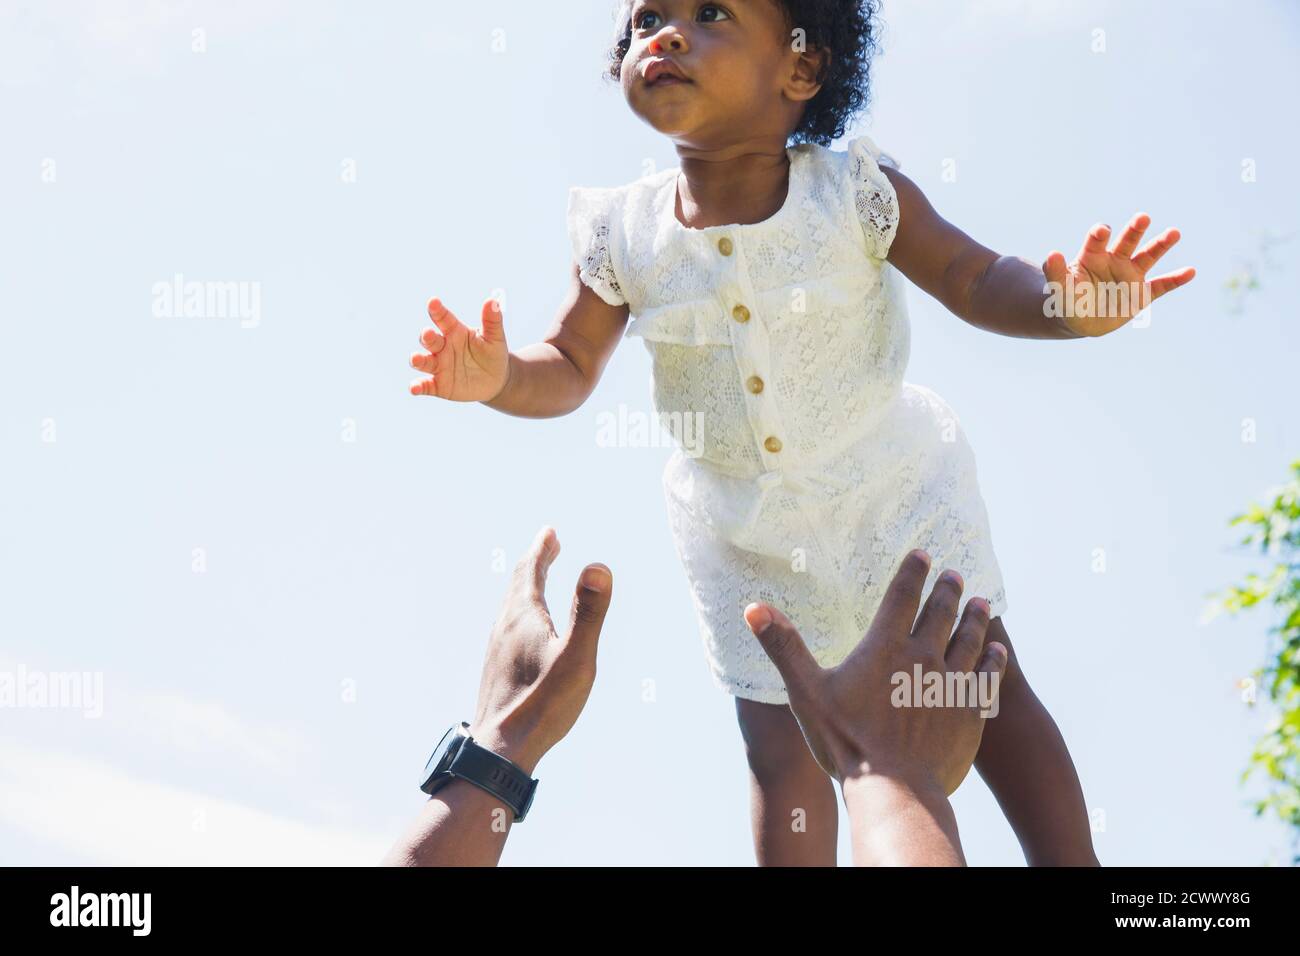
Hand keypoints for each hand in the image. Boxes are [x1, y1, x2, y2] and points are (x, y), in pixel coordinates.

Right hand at [409, 297, 510, 401]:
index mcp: (455, 331)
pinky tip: (414, 388)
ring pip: (423, 361)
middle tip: (428, 334)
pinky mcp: (439, 385)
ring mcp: (439, 366)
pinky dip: (417, 387)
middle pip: (429, 339)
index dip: (437, 310)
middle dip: (426, 336)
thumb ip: (492, 320)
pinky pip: (425, 385)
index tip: (433, 302)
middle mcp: (443, 347)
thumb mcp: (495, 337)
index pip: (443, 318)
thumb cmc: (493, 353)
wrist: (497, 380)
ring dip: (417, 359)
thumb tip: (492, 301)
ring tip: (416, 359)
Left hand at [468, 527, 612, 774]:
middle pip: (518, 585)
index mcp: (523, 617)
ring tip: (537, 582)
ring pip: (511, 607)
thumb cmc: (543, 705)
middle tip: (548, 545)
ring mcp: (497, 649)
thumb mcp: (576, 657)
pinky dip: (521, 613)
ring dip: (526, 587)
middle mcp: (505, 627)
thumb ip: (589, 612)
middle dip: (535, 562)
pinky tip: (526, 633)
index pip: (530, 571)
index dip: (541, 549)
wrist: (501, 749)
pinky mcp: (497, 669)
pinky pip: (508, 627)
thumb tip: (598, 565)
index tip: (549, 531)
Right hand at [743, 552, 1006, 795]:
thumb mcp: (806, 691)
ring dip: (974, 617)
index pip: (902, 596)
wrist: (895, 789)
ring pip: (969, 639)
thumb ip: (783, 647)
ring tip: (979, 602)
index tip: (923, 555)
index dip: (912, 572)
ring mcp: (950, 683)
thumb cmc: (845, 741)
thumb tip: (753, 608)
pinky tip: (996, 648)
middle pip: (940, 613)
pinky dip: (992, 658)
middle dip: (947, 590)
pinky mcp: (969, 710)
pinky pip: (986, 675)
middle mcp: (923, 657)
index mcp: (885, 647)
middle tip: (954, 575)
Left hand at [1043, 213, 1195, 336]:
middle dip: (1134, 229)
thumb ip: (1056, 273)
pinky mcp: (1141, 294)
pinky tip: (1190, 271)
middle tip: (1142, 217)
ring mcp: (1130, 275)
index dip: (1099, 235)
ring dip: (1161, 244)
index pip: (1097, 241)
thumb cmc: (1068, 301)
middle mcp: (1114, 260)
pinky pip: (1161, 286)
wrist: (1081, 320)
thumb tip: (1052, 254)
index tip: (1103, 231)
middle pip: (1127, 241)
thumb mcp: (1059, 290)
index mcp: (1093, 256)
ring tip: (1174, 232)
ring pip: (1148, 256)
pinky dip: (1175, 279)